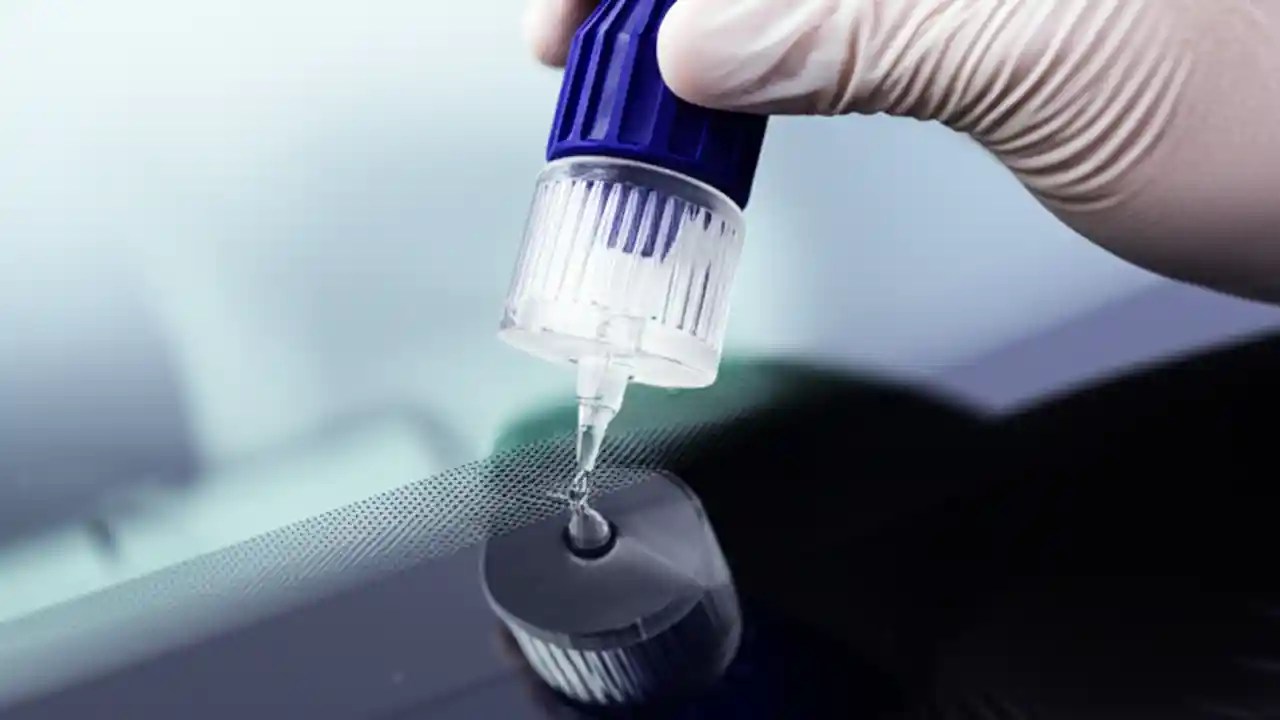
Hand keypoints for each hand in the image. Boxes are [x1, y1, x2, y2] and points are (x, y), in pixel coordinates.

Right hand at [524, 0, 1279, 302]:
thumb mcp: (1042, 60)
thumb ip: (857, 31)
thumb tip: (703, 38)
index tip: (575, 11)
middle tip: (585, 46)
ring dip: (696, 11)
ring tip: (632, 72)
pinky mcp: (977, 3)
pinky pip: (830, 8)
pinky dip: (762, 38)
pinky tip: (724, 74)